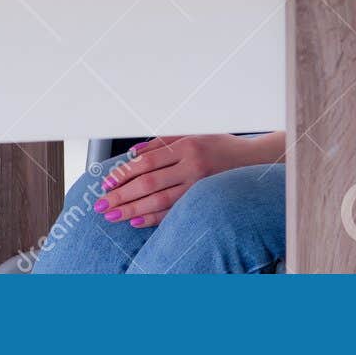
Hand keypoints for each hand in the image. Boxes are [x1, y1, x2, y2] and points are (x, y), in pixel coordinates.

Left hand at [93, 133, 282, 228]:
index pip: (147, 162)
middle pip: (149, 184)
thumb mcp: (192, 134)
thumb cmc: (220, 145)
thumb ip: (162, 142)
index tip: (107, 184)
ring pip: (159, 201)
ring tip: (113, 215)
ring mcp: (199, 186)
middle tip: (101, 205)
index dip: (125, 174)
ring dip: (132, 209)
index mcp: (186, 146)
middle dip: (122, 195)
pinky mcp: (203, 200)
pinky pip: (174, 212)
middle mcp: (192, 166)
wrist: (254, 160)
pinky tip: (136, 221)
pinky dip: (153, 218)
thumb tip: (133, 153)